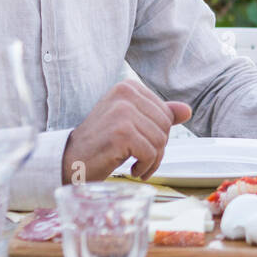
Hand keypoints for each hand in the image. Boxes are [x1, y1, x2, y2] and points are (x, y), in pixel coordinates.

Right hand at [62, 79, 191, 183]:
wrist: (69, 161)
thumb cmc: (101, 143)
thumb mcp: (131, 123)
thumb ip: (158, 114)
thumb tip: (187, 110)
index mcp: (129, 87)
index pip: (166, 114)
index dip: (159, 135)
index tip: (141, 145)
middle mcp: (125, 93)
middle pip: (166, 126)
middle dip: (157, 149)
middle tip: (139, 159)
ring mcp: (123, 112)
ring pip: (160, 141)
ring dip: (152, 161)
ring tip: (135, 165)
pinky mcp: (121, 132)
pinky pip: (151, 153)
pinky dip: (145, 167)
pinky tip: (130, 170)